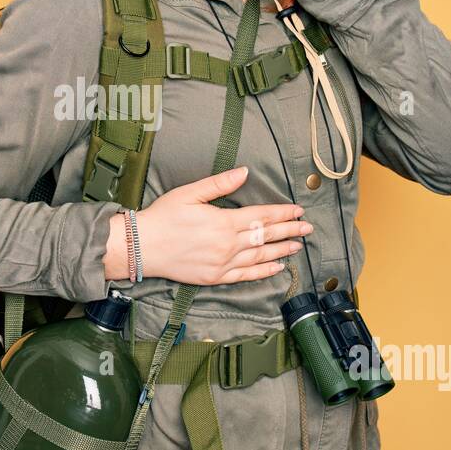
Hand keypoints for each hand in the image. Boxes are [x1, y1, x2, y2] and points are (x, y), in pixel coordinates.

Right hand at [112, 166, 310, 285]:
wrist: (142, 247)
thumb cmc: (163, 217)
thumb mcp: (189, 193)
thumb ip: (219, 184)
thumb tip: (244, 172)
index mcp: (224, 222)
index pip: (262, 216)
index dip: (282, 213)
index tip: (298, 210)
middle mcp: (228, 245)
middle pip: (266, 236)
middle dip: (290, 231)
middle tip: (308, 227)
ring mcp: (223, 263)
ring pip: (261, 257)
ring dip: (282, 250)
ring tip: (298, 246)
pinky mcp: (215, 277)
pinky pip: (246, 276)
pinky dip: (264, 272)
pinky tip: (277, 267)